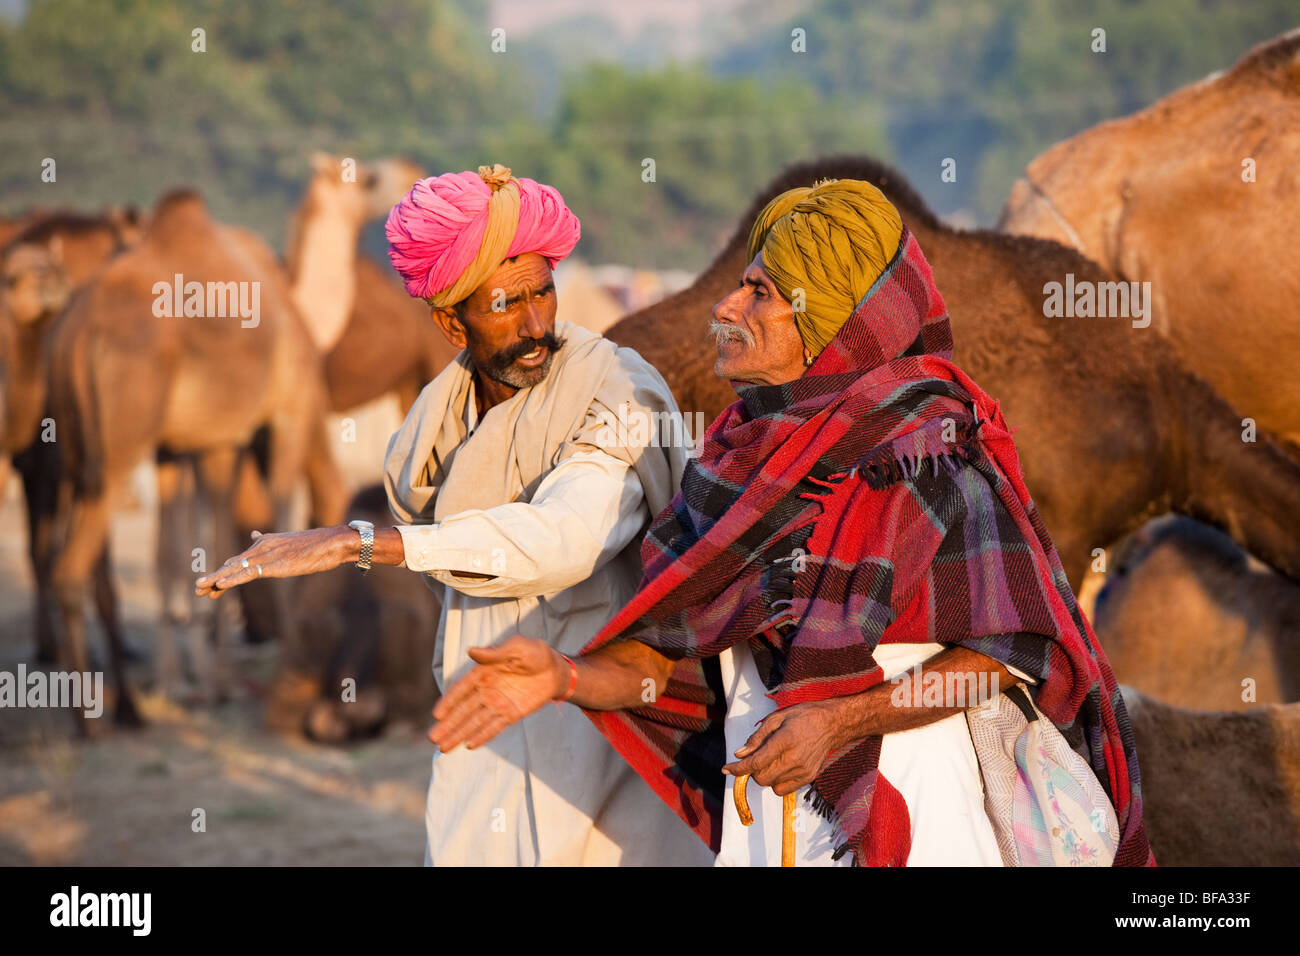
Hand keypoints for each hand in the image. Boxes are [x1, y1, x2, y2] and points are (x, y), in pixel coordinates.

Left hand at [195, 526, 349, 597]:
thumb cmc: (317, 546)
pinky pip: (247, 573)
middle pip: (232, 564)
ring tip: (199, 589)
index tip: (212, 585)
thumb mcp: (292, 544)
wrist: (332, 542)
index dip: (224, 572)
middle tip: (198, 590)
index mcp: (266, 543)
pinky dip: (231, 580)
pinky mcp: (273, 565)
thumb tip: (255, 536)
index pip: (239, 559)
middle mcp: (262, 547)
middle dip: (214, 578)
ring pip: (235, 569)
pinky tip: (219, 586)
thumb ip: (272, 544)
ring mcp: (266, 556)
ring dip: (215, 580)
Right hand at [429, 635, 567, 751]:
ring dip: (459, 734)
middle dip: (448, 724)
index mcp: (483, 673)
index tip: (437, 715)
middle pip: (464, 710)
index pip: (462, 689)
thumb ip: (495, 652)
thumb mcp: (517, 647)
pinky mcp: (510, 714)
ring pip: (475, 722)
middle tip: (433, 738)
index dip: (449, 701)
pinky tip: (468, 745)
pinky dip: (482, 736)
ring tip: (443, 747)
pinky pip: (493, 727)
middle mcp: (486, 691)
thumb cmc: (534, 653)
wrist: (556, 669)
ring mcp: (497, 704)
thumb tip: (472, 651)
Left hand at [721, 699, 844, 795]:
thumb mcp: (776, 718)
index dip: (737, 769)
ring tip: (772, 760)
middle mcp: (794, 759)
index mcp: (785, 741)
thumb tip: (740, 754)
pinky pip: (784, 789)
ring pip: (771, 785)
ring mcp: (803, 771)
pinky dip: (777, 782)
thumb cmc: (803, 717)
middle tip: (755, 758)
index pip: (755, 763)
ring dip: (765, 776)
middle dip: (752, 771)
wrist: (832, 724)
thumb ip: (757, 738)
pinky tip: (781, 767)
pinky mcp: (809, 777)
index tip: (726, 769)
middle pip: (761, 778)